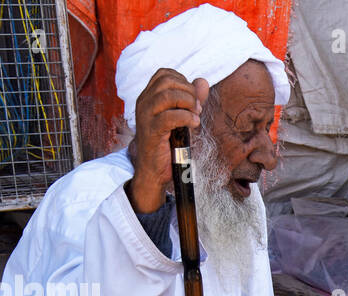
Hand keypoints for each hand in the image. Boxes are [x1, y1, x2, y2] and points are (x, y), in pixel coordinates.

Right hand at [127, 69, 209, 212]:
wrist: (154, 170)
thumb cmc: (169, 144)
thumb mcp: (183, 117)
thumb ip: (192, 99)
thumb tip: (203, 81)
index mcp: (149, 96)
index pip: (164, 73)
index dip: (183, 80)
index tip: (193, 98)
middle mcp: (144, 102)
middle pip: (167, 80)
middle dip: (188, 91)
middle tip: (197, 108)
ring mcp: (145, 115)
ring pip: (167, 95)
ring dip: (188, 103)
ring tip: (195, 116)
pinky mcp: (151, 130)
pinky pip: (170, 116)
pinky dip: (186, 117)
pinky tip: (194, 124)